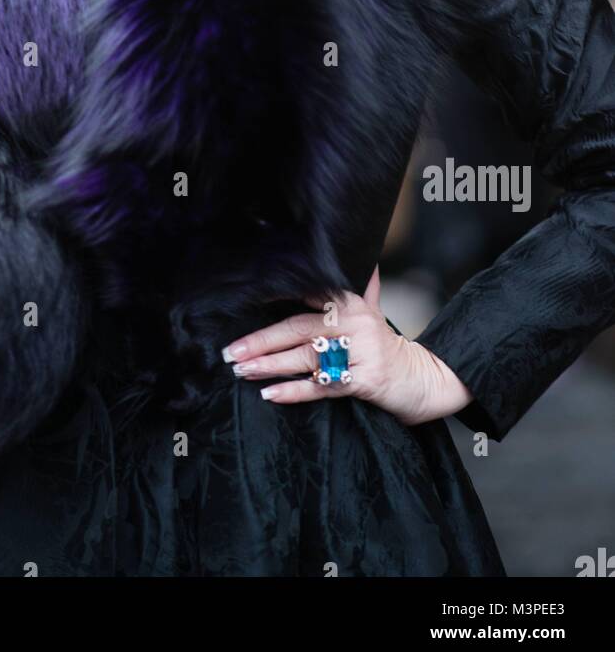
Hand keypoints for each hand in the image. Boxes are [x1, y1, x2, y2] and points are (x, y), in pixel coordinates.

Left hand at [222, 265, 472, 426]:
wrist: (421, 378)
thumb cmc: (385, 345)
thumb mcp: (372, 310)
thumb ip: (360, 286)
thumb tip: (360, 257)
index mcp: (350, 302)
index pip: (307, 293)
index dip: (277, 294)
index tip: (247, 297)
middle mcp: (355, 322)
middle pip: (298, 329)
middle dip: (261, 340)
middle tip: (231, 350)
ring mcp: (360, 351)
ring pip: (306, 358)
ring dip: (270, 365)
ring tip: (241, 370)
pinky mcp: (364, 380)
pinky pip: (321, 387)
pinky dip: (294, 392)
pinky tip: (270, 394)